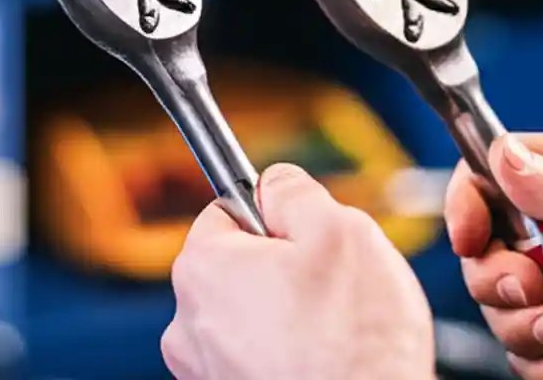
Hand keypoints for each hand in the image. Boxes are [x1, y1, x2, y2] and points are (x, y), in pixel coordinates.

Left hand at [162, 163, 434, 379]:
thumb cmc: (355, 346)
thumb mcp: (342, 230)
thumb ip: (296, 191)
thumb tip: (275, 182)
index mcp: (203, 267)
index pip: (225, 210)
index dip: (274, 217)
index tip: (307, 237)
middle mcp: (187, 323)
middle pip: (237, 266)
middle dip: (282, 269)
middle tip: (331, 288)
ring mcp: (204, 369)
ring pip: (249, 315)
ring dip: (286, 316)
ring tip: (331, 333)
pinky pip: (255, 358)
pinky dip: (284, 357)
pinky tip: (322, 363)